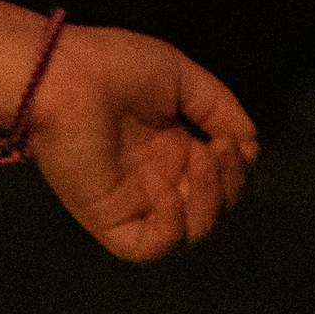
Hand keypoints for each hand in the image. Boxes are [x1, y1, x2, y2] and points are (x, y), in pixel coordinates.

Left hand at [27, 25, 258, 261]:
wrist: (64, 74)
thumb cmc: (115, 66)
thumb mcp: (181, 78)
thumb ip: (220, 110)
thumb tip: (250, 148)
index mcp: (171, 148)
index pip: (221, 180)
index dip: (237, 170)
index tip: (231, 142)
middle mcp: (156, 178)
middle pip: (214, 209)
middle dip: (229, 184)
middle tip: (219, 150)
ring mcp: (133, 201)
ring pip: (192, 234)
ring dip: (210, 203)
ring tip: (201, 160)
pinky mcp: (110, 219)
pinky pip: (152, 247)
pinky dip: (173, 228)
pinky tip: (168, 190)